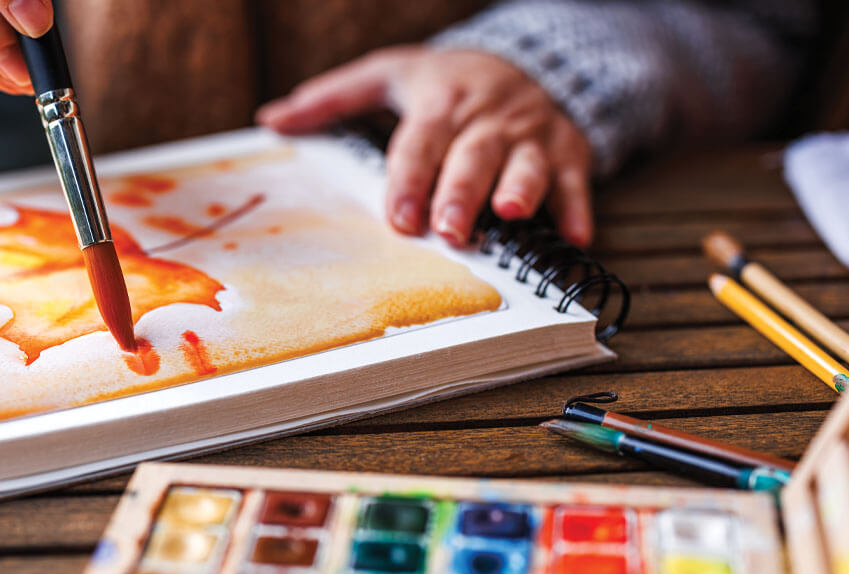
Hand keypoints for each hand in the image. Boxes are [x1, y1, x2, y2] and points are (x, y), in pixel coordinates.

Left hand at [257, 47, 592, 246]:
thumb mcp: (387, 74)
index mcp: (441, 99)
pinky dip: (578, 208)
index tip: (399, 218)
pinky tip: (576, 236)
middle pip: (472, 155)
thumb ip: (330, 100)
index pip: (421, 142)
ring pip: (526, 163)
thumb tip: (270, 119)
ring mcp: (531, 132)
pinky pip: (577, 179)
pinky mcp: (568, 149)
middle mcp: (488, 115)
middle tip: (446, 230)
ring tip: (510, 216)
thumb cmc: (442, 82)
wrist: (521, 61)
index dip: (410, 179)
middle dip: (459, 192)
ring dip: (521, 189)